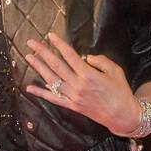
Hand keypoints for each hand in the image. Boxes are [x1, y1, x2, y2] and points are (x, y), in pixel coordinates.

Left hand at [24, 32, 141, 134]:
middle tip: (31, 43)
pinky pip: (53, 98)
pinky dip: (40, 93)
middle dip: (42, 52)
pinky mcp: (72, 106)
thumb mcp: (115, 71)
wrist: (121, 115)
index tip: (50, 36)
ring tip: (29, 57)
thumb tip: (85, 57)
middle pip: (56, 65)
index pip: (70, 56)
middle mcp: (77, 85)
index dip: (59, 45)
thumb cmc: (120, 91)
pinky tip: (29, 88)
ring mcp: (73, 96)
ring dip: (39, 67)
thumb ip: (100, 61)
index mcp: (88, 74)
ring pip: (51, 79)